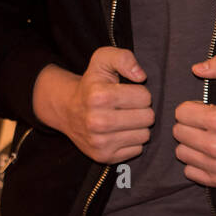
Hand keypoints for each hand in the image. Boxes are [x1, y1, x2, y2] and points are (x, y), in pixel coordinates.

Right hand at [62, 47, 154, 164]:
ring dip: (138, 126)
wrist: (68, 110)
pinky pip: (137, 150)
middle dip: (141, 110)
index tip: (126, 93)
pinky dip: (132, 141)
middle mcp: (97, 122)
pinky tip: (120, 132)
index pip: (145, 97)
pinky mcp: (104, 157)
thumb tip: (141, 76)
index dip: (139, 93)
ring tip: (124, 119)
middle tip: (127, 107)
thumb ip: (123, 58)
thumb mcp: (103, 60)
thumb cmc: (92, 84)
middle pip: (148, 118)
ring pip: (145, 135)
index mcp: (99, 96)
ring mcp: (100, 142)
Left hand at [173, 54, 215, 186]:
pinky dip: (197, 163)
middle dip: (190, 125)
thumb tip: (197, 69)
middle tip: (207, 123)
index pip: (181, 113)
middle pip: (178, 133)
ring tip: (208, 137)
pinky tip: (210, 153)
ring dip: (191, 144)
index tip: (206, 110)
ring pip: (182, 153)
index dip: (191, 108)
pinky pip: (189, 172)